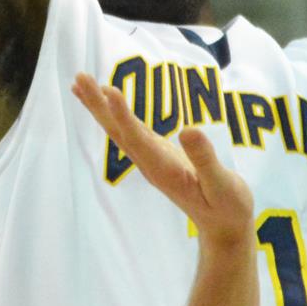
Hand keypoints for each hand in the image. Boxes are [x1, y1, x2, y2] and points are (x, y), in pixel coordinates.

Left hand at [72, 73, 252, 247]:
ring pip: (120, 130)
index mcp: (164, 169)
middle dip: (98, 105)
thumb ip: (205, 159)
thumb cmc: (227, 208)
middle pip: (118, 131)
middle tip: (79, 77)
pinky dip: (115, 113)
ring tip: (80, 84)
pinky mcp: (158, 156)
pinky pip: (130, 131)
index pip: (138, 138)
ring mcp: (152, 160)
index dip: (123, 115)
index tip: (108, 90)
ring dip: (99, 107)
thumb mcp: (223, 185)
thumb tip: (190, 130)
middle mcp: (151, 164)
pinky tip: (106, 100)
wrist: (223, 228)